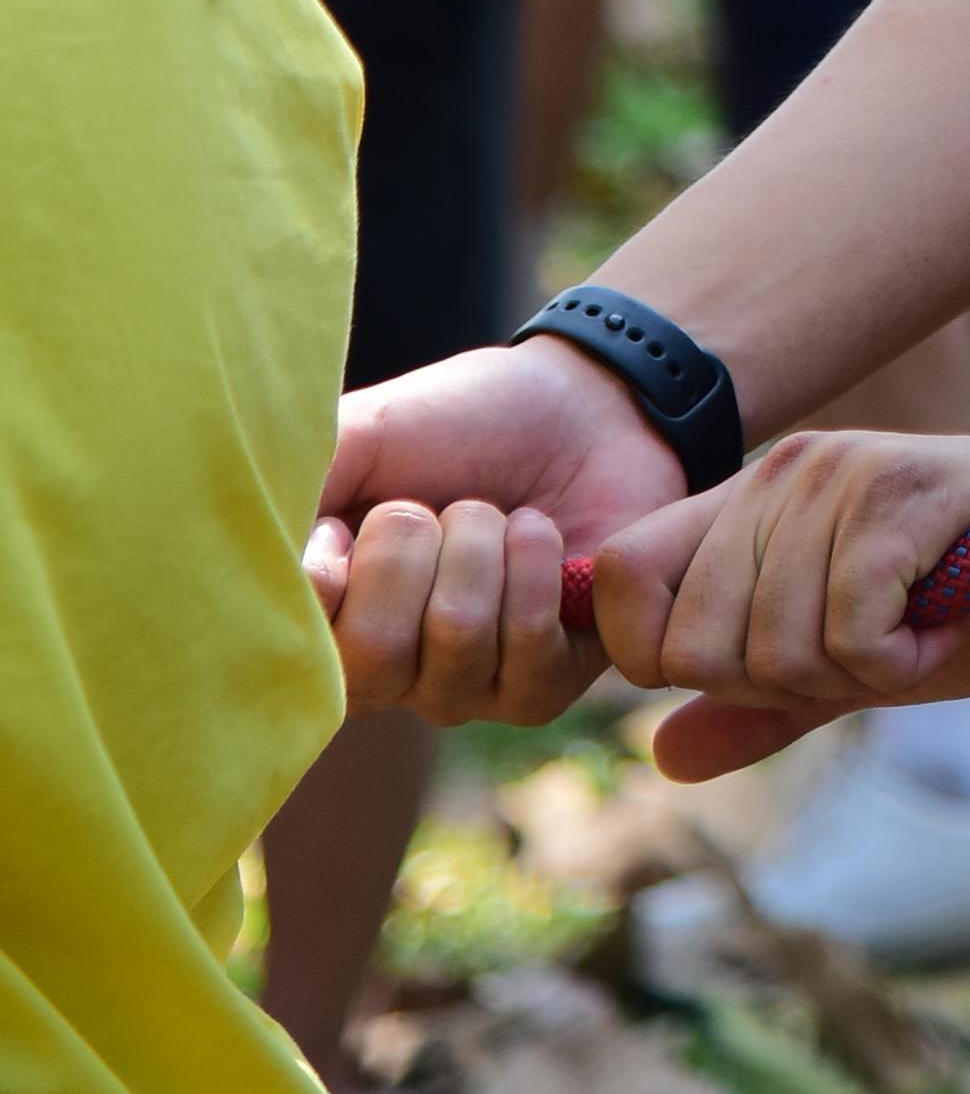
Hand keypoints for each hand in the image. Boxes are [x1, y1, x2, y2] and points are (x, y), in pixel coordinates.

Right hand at [313, 337, 681, 725]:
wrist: (578, 402)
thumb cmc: (457, 423)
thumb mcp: (362, 436)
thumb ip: (296, 493)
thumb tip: (268, 571)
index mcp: (326, 625)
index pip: (293, 652)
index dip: (326, 571)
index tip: (348, 520)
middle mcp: (387, 677)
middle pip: (374, 657)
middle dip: (410, 548)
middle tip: (438, 507)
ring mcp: (462, 690)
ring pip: (456, 638)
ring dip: (480, 543)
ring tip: (496, 513)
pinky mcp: (542, 686)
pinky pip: (530, 652)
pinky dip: (535, 566)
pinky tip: (539, 533)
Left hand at [583, 422, 969, 777]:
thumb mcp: (854, 667)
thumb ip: (759, 705)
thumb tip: (660, 757)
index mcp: (752, 501)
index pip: (617, 576)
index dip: (660, 657)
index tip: (762, 671)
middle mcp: (781, 472)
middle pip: (689, 644)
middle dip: (781, 684)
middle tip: (867, 647)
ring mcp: (839, 476)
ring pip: (770, 650)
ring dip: (853, 675)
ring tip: (917, 625)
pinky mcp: (898, 498)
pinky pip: (846, 639)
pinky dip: (899, 664)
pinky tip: (945, 623)